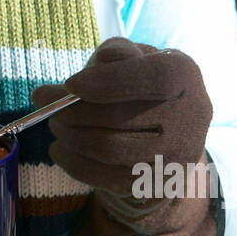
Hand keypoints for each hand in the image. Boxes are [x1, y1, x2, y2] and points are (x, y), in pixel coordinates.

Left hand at [30, 38, 214, 235]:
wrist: (163, 130)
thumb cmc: (136, 82)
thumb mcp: (130, 57)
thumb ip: (117, 52)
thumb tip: (103, 61)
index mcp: (184, 74)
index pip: (153, 78)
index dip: (109, 82)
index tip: (70, 84)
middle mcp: (192, 115)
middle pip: (121, 118)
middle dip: (71, 111)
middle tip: (44, 103)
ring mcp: (178, 154)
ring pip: (110, 149)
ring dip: (70, 137)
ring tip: (54, 124)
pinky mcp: (159, 182)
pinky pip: (108, 179)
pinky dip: (75, 164)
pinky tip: (59, 150)